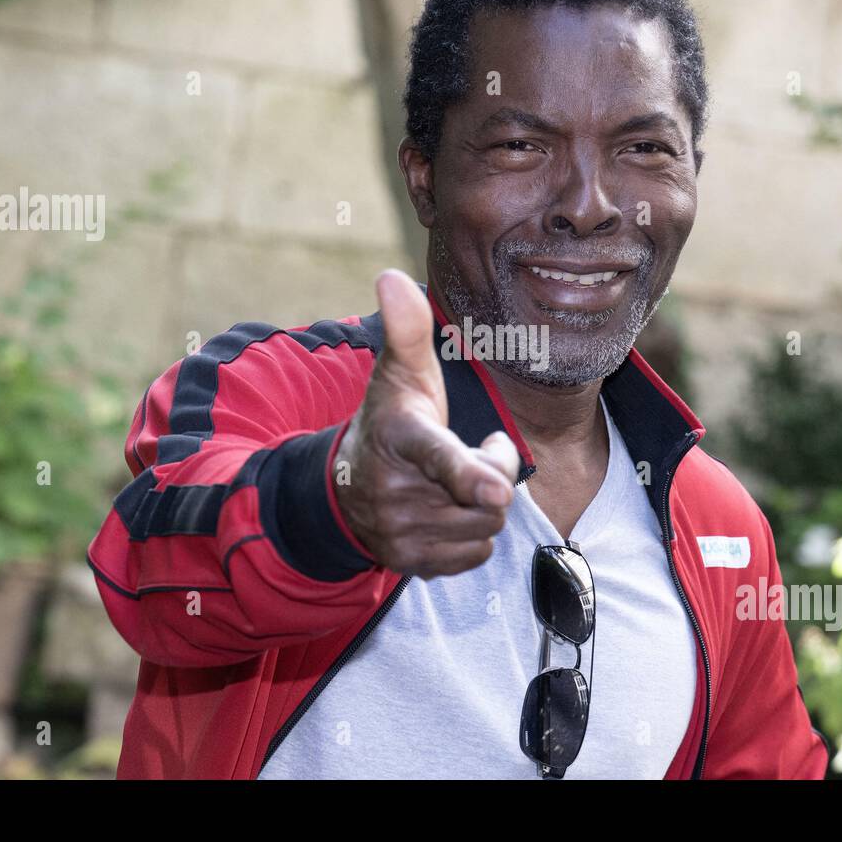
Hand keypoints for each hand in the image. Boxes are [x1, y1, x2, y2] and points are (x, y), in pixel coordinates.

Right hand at [333, 269, 519, 577]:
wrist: (344, 485)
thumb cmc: (389, 420)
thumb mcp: (399, 373)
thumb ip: (407, 328)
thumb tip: (390, 276)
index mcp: (401, 438)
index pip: (440, 457)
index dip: (472, 473)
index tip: (497, 488)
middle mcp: (395, 492)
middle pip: (487, 497)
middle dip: (493, 471)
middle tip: (475, 447)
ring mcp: (400, 533)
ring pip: (484, 529)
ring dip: (483, 505)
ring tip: (458, 481)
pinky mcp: (408, 564)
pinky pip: (474, 557)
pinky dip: (472, 535)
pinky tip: (449, 511)